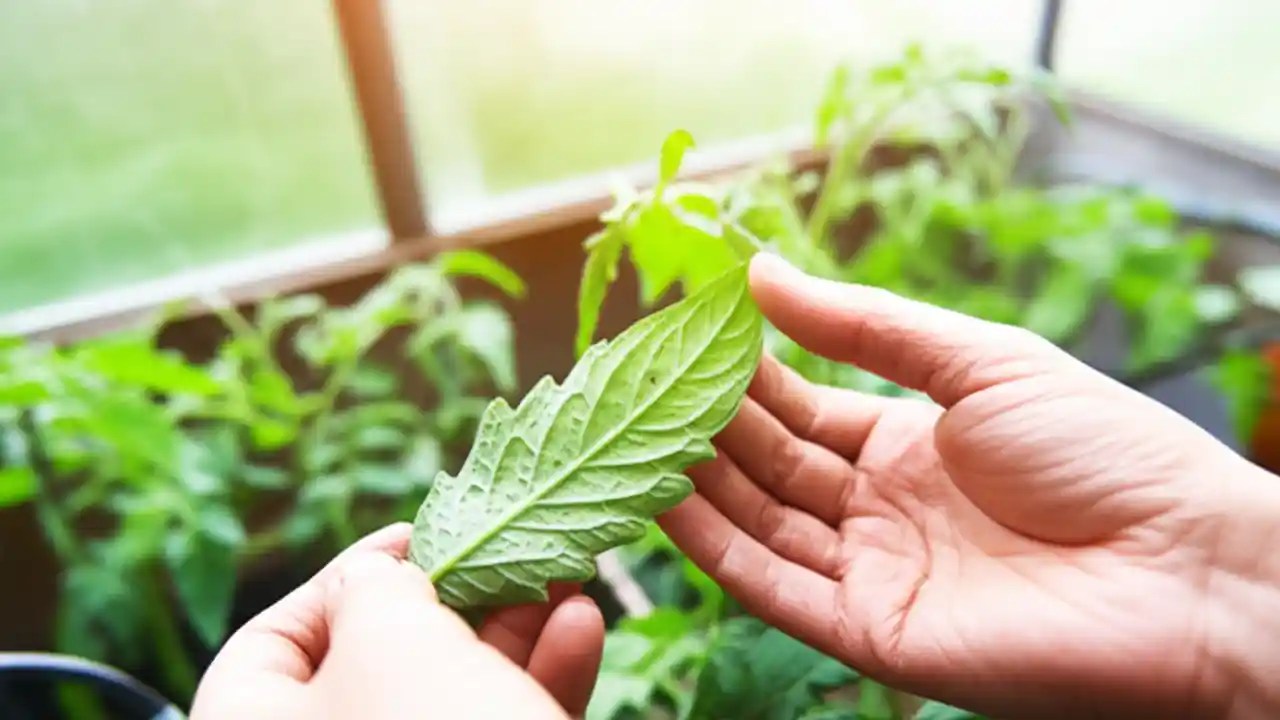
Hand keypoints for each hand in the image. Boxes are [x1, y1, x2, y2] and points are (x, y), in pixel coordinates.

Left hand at [190, 523, 603, 719]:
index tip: (420, 536)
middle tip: (510, 550)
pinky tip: (582, 629)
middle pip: (378, 661)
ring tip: (567, 578)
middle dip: (455, 596)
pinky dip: (539, 678)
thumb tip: (381, 575)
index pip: (272, 641)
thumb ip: (371, 587)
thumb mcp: (388, 639)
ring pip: (452, 694)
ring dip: (515, 629)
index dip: (343, 576)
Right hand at [661, 254, 1279, 718]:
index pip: (800, 407)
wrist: (1186, 570)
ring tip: (631, 430)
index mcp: (910, 444)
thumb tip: (762, 272)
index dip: (742, 373)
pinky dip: (716, 546)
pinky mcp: (870, 634)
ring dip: (696, 479)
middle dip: (706, 423)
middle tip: (637, 380)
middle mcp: (881, 510)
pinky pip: (774, 587)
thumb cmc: (1102, 452)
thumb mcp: (979, 363)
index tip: (679, 333)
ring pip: (759, 524)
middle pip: (770, 464)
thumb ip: (866, 326)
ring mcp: (873, 573)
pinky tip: (665, 498)